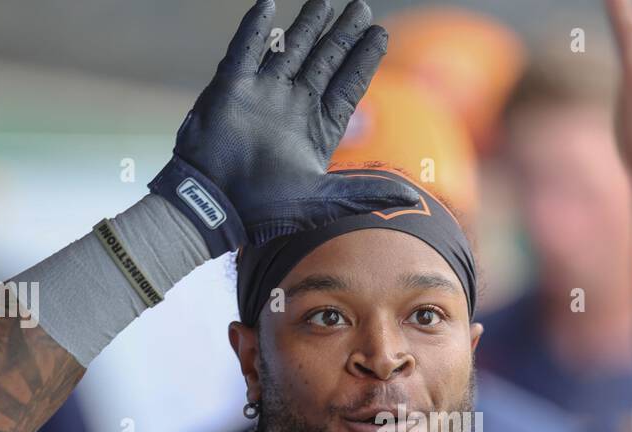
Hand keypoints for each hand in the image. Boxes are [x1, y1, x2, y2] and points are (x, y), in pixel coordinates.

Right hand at [157, 0, 419, 245]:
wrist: (215, 207)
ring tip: (324, 2)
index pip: (348, 85)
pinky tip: (268, 4)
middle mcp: (292, 107)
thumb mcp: (325, 201)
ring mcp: (262, 95)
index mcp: (317, 129)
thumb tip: (416, 201)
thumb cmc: (268, 210)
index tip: (381, 33)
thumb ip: (367, 192)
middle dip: (342, 34)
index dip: (363, 59)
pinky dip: (254, 28)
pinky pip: (245, 49)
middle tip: (361, 8)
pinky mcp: (231, 87)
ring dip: (307, 24)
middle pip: (324, 60)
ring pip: (290, 48)